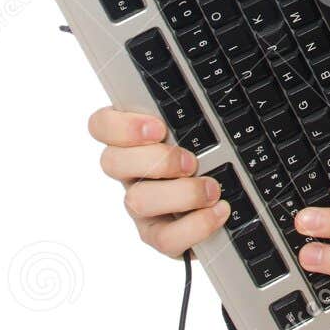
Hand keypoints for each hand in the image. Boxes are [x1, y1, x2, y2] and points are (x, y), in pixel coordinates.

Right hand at [87, 106, 229, 257]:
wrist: (228, 201)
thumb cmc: (210, 155)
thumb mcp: (200, 126)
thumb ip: (188, 112)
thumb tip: (202, 91)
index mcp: (134, 140)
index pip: (101, 125)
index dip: (122, 127)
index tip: (158, 128)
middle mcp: (131, 173)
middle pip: (111, 163)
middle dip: (155, 160)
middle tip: (190, 161)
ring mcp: (142, 207)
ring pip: (136, 201)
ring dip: (180, 193)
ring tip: (210, 188)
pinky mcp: (159, 236)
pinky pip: (164, 239)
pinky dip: (196, 225)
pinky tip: (219, 209)